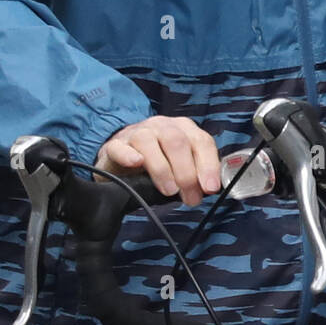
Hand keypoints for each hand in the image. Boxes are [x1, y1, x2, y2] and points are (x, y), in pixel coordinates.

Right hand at [95, 115, 220, 206]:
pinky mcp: (115, 144)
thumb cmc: (158, 161)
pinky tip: (136, 163)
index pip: (201, 141)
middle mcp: (162, 126)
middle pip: (177, 142)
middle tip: (190, 198)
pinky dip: (129, 155)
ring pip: (150, 142)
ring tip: (169, 190)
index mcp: (183, 129)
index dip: (209, 165)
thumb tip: (207, 190)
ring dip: (162, 169)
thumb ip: (195, 173)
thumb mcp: (181, 164)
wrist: (122, 155)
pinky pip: (120, 147)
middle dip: (187, 173)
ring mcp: (137, 132)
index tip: (210, 188)